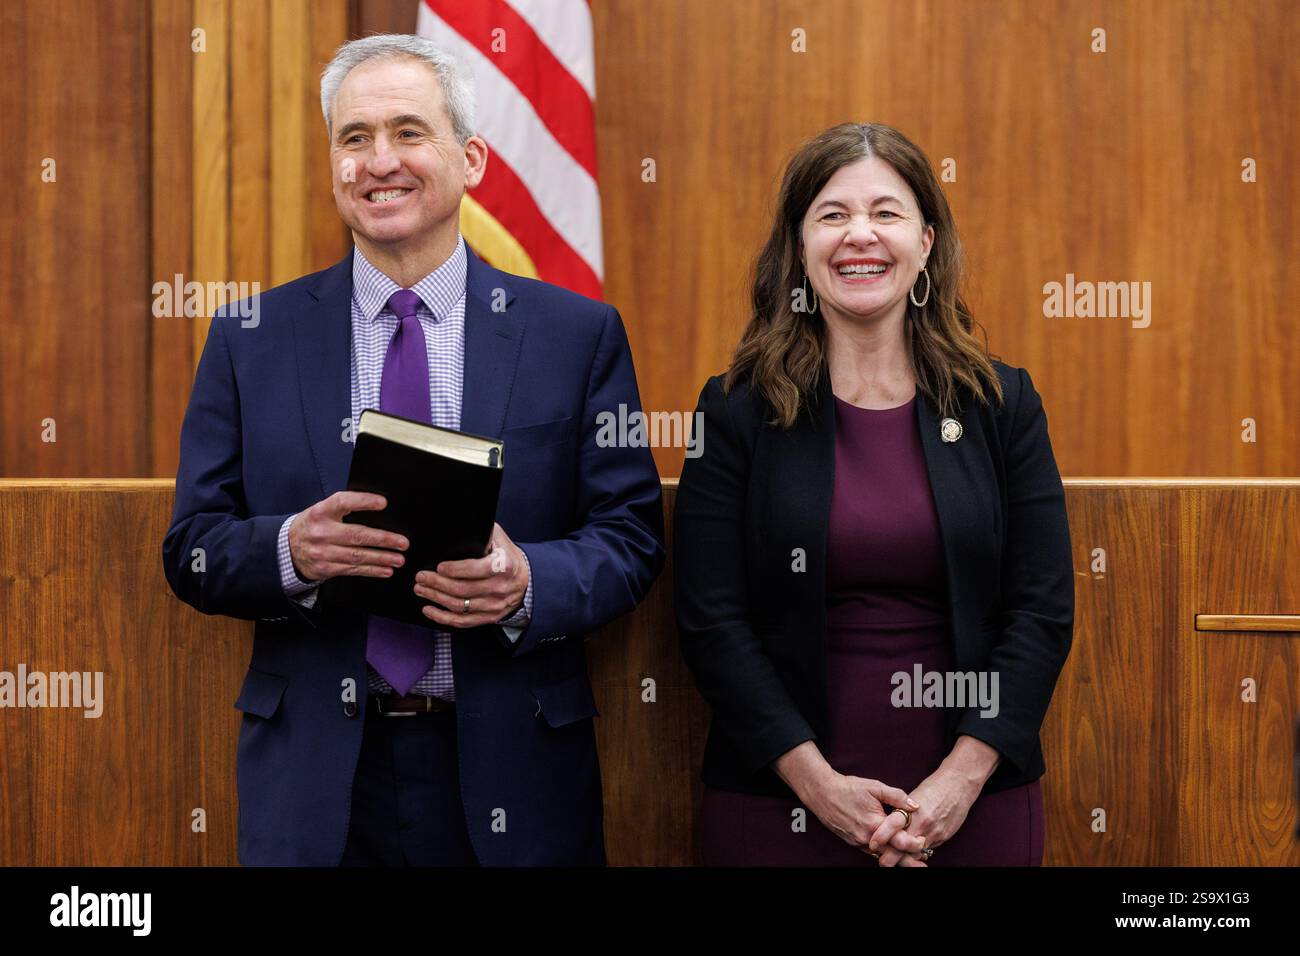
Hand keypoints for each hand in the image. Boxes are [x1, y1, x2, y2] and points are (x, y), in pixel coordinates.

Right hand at [287, 492, 406, 581]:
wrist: (286, 548)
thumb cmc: (312, 525)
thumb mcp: (321, 511)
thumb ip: (344, 508)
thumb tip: (379, 507)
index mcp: (321, 512)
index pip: (343, 502)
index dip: (363, 501)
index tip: (383, 503)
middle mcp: (321, 532)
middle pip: (357, 535)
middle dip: (383, 540)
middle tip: (402, 543)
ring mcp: (322, 553)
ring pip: (358, 556)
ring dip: (382, 558)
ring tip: (399, 559)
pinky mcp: (325, 569)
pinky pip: (353, 570)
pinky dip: (372, 570)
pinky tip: (386, 570)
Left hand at [413, 522, 528, 628]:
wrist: (524, 581)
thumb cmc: (506, 556)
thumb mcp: (499, 539)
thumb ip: (482, 532)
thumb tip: (456, 524)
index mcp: (503, 566)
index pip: (476, 569)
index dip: (455, 569)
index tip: (438, 566)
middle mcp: (500, 588)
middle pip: (462, 589)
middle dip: (437, 583)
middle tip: (421, 577)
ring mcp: (494, 605)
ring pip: (459, 606)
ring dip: (436, 598)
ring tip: (421, 589)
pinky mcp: (489, 617)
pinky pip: (462, 621)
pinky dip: (442, 617)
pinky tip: (428, 609)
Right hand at [804, 772, 928, 865]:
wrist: (822, 793)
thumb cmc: (848, 788)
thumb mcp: (874, 787)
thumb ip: (897, 796)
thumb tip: (915, 806)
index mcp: (875, 824)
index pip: (900, 842)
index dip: (915, 844)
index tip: (923, 841)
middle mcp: (866, 838)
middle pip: (892, 855)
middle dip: (908, 860)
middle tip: (923, 864)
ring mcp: (858, 842)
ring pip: (881, 856)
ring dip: (895, 858)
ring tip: (912, 860)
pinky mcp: (852, 842)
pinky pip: (871, 852)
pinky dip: (882, 852)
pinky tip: (890, 851)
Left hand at [869, 765, 981, 866]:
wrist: (958, 785)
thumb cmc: (934, 787)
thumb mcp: (914, 795)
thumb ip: (903, 810)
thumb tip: (890, 824)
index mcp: (911, 811)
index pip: (893, 827)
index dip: (882, 838)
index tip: (873, 845)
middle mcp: (922, 824)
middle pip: (903, 846)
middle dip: (891, 857)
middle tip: (882, 862)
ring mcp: (934, 832)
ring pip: (916, 852)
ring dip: (905, 857)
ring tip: (895, 859)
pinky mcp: (943, 837)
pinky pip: (928, 850)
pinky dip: (919, 852)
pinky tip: (913, 852)